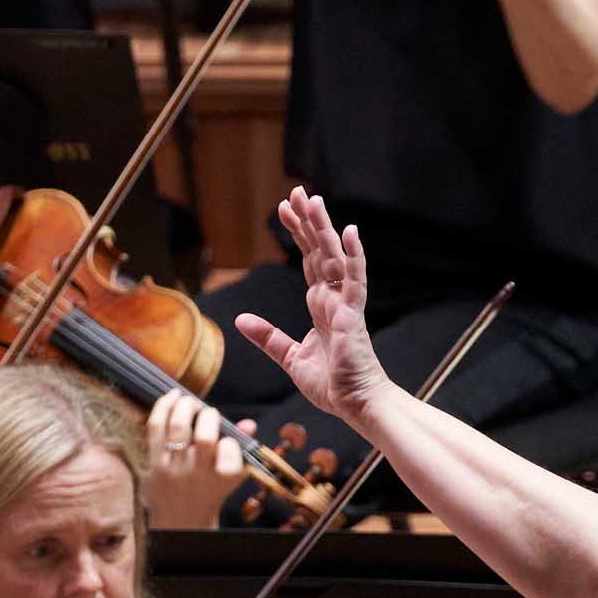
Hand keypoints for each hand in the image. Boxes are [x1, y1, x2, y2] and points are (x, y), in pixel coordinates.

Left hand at [142, 390, 249, 528]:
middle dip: (207, 414)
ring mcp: (172, 469)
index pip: (230, 452)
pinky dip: (163, 407)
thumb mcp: (230, 477)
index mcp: (220, 479)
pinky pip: (155, 428)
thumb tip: (249, 424)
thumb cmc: (208, 492)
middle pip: (205, 437)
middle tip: (205, 410)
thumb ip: (240, 450)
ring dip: (183, 406)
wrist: (179, 520)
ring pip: (177, 427)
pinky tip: (171, 398)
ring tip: (186, 400)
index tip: (226, 438)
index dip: (230, 440)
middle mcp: (196, 475)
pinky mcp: (152, 463)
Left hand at [233, 188, 394, 431]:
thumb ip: (268, 337)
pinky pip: (355, 280)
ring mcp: (345, 305)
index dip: (297, 235)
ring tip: (314, 200)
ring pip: (334, 258)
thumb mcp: (290, 358)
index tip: (285, 210)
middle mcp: (334, 300)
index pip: (309, 262)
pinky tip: (350, 231)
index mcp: (321, 307)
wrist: (355, 406)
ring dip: (324, 228)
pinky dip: (354, 256)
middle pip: (319, 252)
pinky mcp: (354, 316)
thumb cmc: (333, 385)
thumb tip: (241, 319)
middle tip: (298, 192)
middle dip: (308, 222)